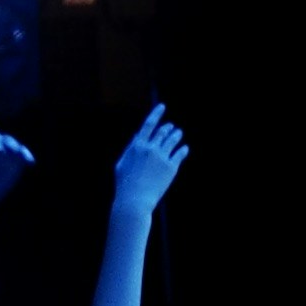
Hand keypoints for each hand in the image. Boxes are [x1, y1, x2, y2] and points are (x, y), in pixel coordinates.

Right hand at [110, 104, 189, 219]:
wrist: (135, 199)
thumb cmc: (125, 184)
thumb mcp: (121, 164)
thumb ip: (130, 150)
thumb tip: (136, 139)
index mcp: (136, 145)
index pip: (148, 124)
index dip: (156, 114)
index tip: (162, 106)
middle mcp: (150, 148)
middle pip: (162, 131)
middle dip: (168, 127)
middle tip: (172, 127)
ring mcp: (161, 157)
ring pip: (173, 140)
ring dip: (177, 135)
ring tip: (179, 133)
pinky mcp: (171, 167)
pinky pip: (180, 154)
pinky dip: (183, 149)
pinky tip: (184, 148)